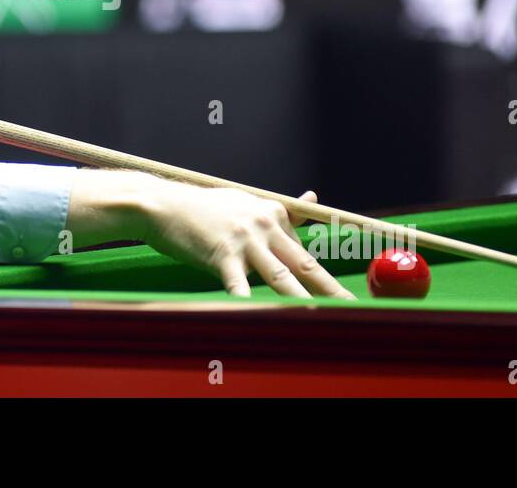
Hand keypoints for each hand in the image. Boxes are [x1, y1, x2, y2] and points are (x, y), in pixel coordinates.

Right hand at [139, 184, 355, 299]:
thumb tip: (314, 199)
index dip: (319, 278)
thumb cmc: (204, 208)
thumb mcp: (246, 203)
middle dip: (330, 289)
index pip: (302, 250)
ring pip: (280, 276)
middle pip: (304, 264)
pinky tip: (257, 316)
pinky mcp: (222, 256)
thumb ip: (281, 208)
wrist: (163, 204)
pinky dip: (249, 302)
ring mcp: (245, 240)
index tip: (342, 298)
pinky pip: (239, 285)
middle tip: (353, 307)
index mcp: (274, 212)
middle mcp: (265, 225)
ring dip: (302, 300)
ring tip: (320, 318)